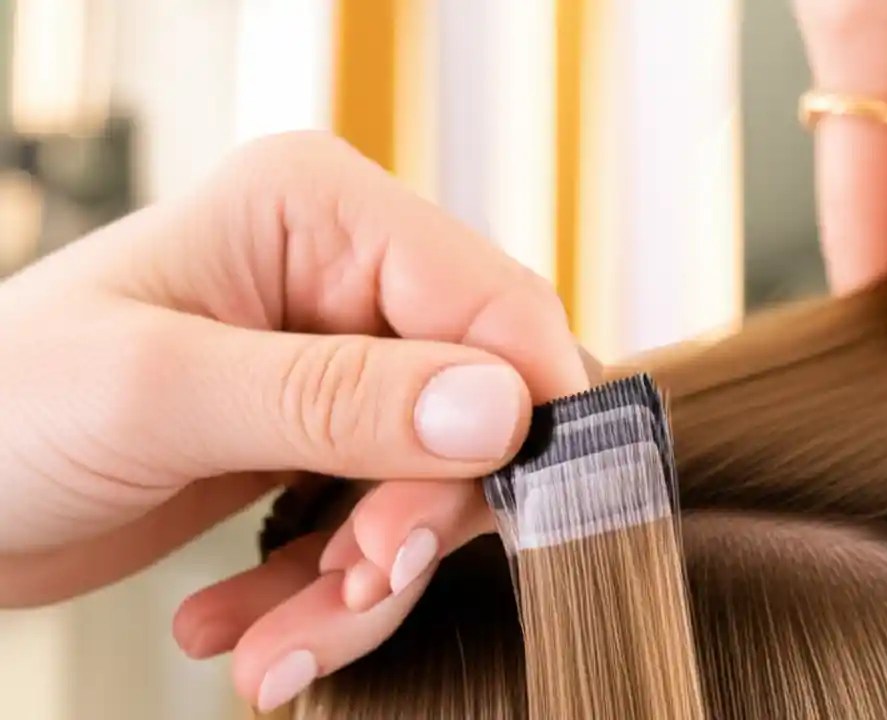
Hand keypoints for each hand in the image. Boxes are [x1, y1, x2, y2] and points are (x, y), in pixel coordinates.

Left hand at [0, 133, 587, 708]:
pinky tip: (246, 626)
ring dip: (369, 580)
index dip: (524, 407)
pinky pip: (381, 521)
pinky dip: (328, 592)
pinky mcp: (322, 438)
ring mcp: (339, 361)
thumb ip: (335, 399)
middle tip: (360, 591)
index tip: (505, 510)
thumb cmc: (2, 403)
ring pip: (437, 483)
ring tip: (277, 644)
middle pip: (476, 405)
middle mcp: (347, 276)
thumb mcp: (158, 394)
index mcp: (320, 212)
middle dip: (420, 518)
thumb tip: (500, 411)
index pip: (489, 300)